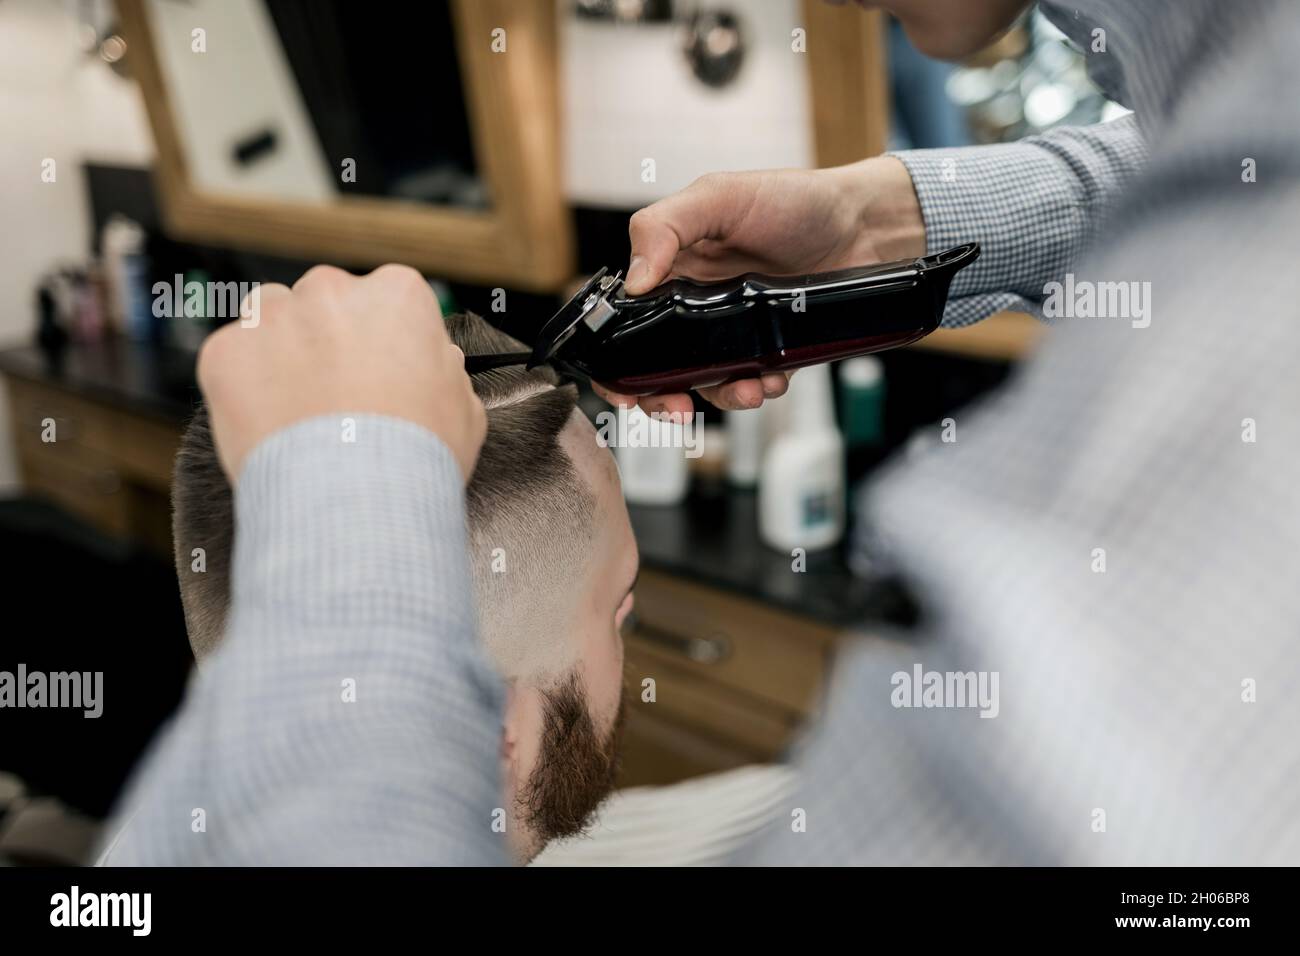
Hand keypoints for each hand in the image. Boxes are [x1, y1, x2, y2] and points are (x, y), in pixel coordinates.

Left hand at [197, 264, 486, 481]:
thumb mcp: (462, 410)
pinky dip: (241, 389)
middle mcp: (331, 291)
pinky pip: (230, 360)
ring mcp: (272, 318)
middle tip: (337, 398)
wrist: (356, 502)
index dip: (383, 342)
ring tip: (297, 411)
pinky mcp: (225, 352)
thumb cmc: (416, 459)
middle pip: (323, 303)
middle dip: (327, 341)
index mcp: (396, 295)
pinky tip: (268, 427)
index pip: (386, 300)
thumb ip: (443, 371)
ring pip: (269, 319)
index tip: (380, 373)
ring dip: (280, 353)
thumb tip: (432, 364)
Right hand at [595, 156, 924, 415]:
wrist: (867, 224)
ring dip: (718, 396)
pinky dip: (757, 391)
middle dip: (660, 395)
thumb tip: (632, 282)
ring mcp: (736, 330)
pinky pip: (752, 384)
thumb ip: (665, 229)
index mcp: (674, 268)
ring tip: (745, 390)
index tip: (621, 384)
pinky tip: (771, 380)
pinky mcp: (772, 350)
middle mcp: (698, 304)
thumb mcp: (719, 197)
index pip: (627, 318)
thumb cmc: (795, 199)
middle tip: (674, 407)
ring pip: (706, 382)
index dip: (615, 356)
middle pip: (658, 365)